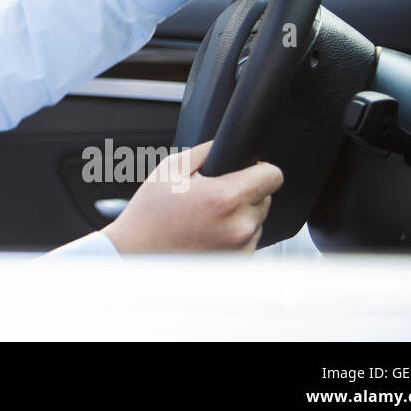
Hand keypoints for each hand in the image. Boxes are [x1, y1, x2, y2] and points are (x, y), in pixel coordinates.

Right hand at [102, 140, 283, 253]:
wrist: (137, 253)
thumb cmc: (150, 213)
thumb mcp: (171, 168)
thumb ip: (207, 151)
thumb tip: (230, 146)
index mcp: (225, 198)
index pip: (273, 175)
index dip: (259, 168)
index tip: (247, 170)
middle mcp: (239, 226)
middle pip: (265, 197)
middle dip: (244, 193)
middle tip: (212, 197)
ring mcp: (241, 249)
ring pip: (257, 220)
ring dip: (240, 216)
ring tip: (207, 218)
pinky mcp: (239, 263)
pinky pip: (249, 241)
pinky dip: (234, 236)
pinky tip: (208, 234)